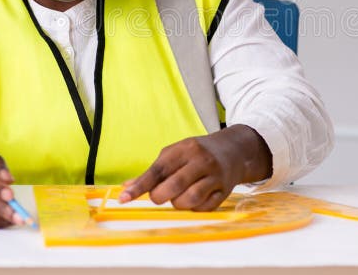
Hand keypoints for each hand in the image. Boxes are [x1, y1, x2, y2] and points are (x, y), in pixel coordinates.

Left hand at [118, 124, 271, 210]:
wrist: (233, 151)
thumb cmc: (197, 153)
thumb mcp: (175, 154)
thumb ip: (152, 171)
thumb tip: (126, 188)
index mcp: (185, 149)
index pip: (157, 170)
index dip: (139, 186)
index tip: (123, 198)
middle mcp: (201, 161)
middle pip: (173, 186)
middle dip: (159, 196)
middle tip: (159, 196)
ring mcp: (214, 176)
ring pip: (189, 199)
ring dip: (177, 203)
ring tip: (178, 196)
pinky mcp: (224, 191)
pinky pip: (203, 208)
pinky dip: (193, 208)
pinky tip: (194, 198)